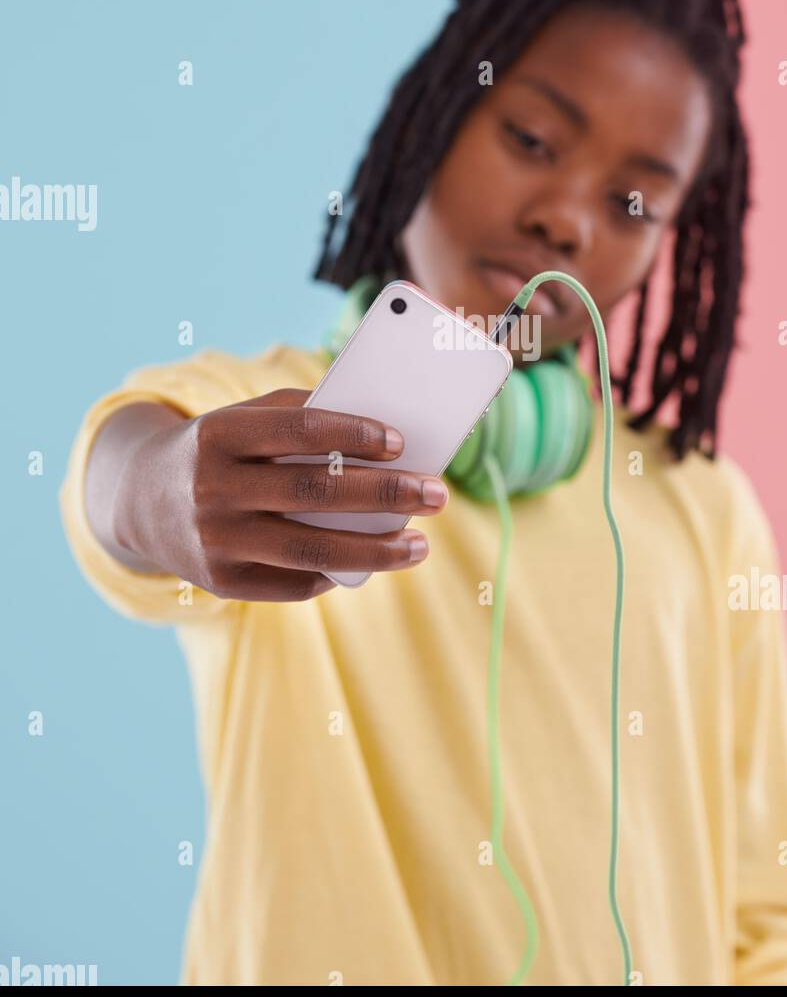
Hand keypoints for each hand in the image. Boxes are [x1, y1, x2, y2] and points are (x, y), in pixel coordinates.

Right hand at [112, 388, 447, 602]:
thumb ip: (303, 414)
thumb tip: (386, 433)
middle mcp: (212, 489)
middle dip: (386, 493)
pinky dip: (337, 572)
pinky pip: (293, 583)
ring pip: (311, 549)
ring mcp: (214, 541)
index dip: (354, 434)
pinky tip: (371, 561)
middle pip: (315, 492)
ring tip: (420, 545)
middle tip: (437, 493)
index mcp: (219, 434)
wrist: (139, 498)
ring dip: (376, 550)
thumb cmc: (219, 448)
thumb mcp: (245, 418)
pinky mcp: (220, 582)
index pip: (300, 430)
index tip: (402, 442)